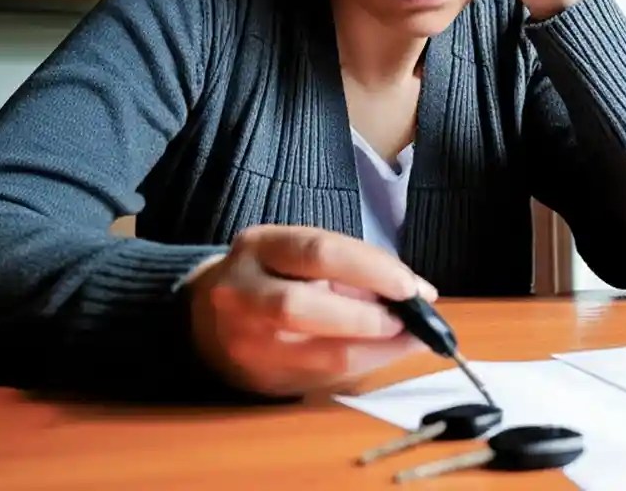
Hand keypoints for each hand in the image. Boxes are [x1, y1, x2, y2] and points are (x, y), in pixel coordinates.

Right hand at [187, 225, 437, 397]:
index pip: (317, 253)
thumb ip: (353, 267)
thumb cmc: (273, 276)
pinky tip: (386, 354)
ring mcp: (246, 341)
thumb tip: (416, 293)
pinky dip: (366, 366)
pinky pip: (326, 378)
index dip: (371, 269)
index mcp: (259, 247)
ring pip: (318, 354)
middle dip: (367, 317)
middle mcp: (242, 293)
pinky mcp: (262, 378)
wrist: (209, 318)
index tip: (411, 285)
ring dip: (377, 349)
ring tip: (408, 338)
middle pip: (301, 307)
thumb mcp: (301, 254)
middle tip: (407, 319)